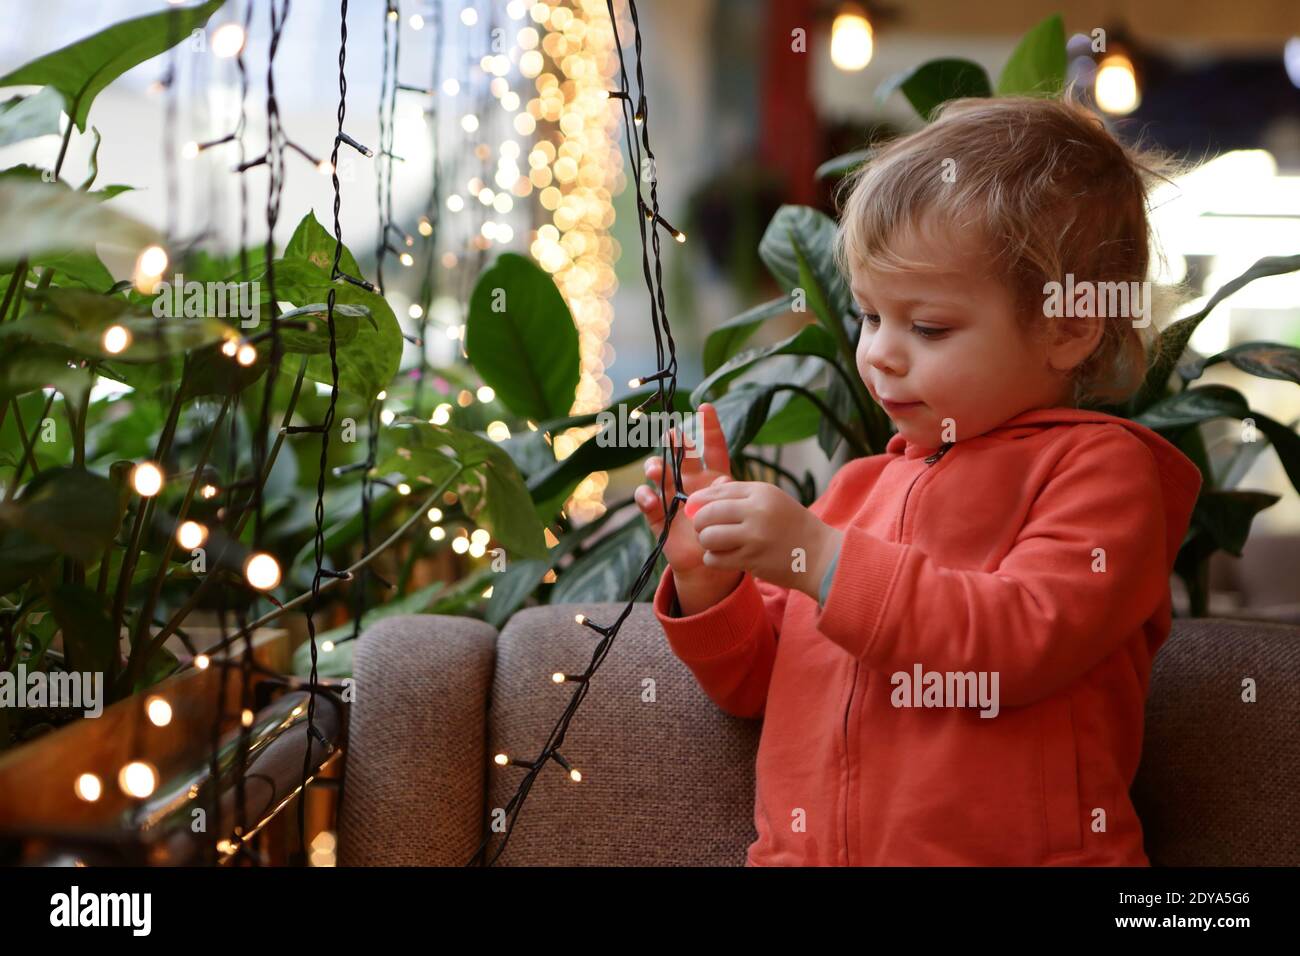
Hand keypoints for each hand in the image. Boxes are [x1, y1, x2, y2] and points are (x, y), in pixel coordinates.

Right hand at [633, 402, 736, 585]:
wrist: (708, 564)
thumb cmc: (723, 533)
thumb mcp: (729, 511)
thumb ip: (724, 494)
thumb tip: (720, 482)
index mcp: (712, 477)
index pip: (712, 448)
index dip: (709, 427)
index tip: (706, 407)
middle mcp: (690, 483)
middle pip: (681, 457)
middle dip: (675, 442)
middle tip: (672, 434)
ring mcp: (671, 498)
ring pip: (659, 475)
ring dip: (655, 468)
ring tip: (655, 470)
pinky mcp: (657, 516)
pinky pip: (647, 503)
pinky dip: (646, 499)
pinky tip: (650, 499)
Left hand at [686, 479, 843, 598]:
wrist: (819, 555)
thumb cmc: (793, 526)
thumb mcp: (772, 500)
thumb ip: (740, 494)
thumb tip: (704, 493)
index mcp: (762, 492)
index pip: (719, 490)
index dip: (701, 499)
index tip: (694, 506)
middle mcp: (757, 511)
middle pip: (708, 513)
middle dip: (699, 522)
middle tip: (704, 529)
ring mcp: (754, 536)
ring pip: (708, 537)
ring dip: (706, 542)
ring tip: (715, 544)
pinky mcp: (751, 559)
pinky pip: (715, 559)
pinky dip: (713, 559)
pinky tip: (723, 557)